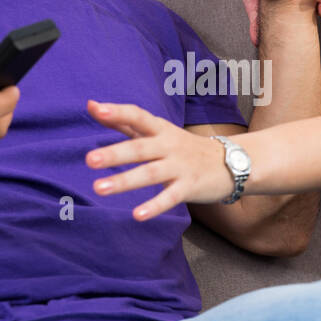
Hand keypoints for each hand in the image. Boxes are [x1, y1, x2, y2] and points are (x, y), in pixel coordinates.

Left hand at [84, 100, 233, 219]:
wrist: (231, 162)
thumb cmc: (183, 147)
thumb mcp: (158, 130)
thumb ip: (125, 121)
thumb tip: (91, 105)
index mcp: (160, 129)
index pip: (138, 116)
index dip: (118, 112)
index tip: (97, 110)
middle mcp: (169, 145)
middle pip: (140, 148)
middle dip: (115, 153)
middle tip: (89, 160)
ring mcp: (180, 167)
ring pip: (150, 174)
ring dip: (125, 181)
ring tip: (99, 188)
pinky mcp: (189, 187)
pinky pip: (170, 197)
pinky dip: (155, 206)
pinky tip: (137, 215)